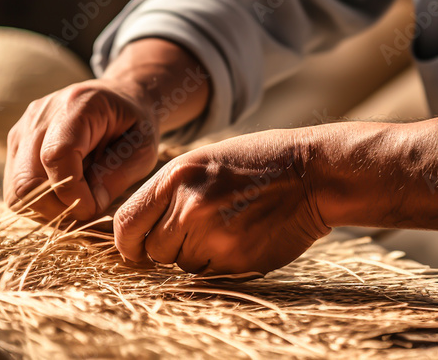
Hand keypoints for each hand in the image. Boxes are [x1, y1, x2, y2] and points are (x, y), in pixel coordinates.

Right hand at [4, 39, 210, 221]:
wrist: (119, 99)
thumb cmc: (134, 124)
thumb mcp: (143, 148)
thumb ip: (116, 176)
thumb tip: (87, 208)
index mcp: (77, 105)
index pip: (56, 156)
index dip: (72, 193)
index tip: (94, 208)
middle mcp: (41, 114)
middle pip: (27, 179)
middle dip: (57, 209)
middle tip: (86, 212)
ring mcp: (23, 129)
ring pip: (16, 190)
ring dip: (46, 210)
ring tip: (77, 204)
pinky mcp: (16, 145)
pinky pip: (15, 188)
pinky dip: (38, 203)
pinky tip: (65, 196)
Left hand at [114, 129, 330, 274]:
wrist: (310, 173)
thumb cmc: (256, 164)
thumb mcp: (203, 163)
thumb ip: (169, 193)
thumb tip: (137, 230)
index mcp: (176, 177)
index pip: (128, 223)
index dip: (129, 242)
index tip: (137, 248)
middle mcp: (188, 206)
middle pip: (155, 250)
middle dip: (170, 248)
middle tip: (200, 229)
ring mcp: (212, 234)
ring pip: (184, 265)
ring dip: (199, 255)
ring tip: (228, 226)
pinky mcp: (236, 259)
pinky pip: (212, 274)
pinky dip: (223, 263)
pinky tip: (244, 236)